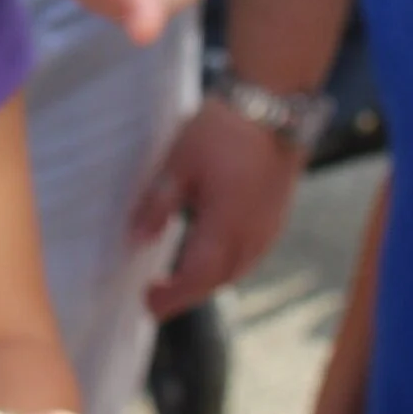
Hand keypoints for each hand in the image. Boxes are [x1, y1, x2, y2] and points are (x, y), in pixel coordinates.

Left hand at [130, 97, 301, 319]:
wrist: (271, 109)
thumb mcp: (178, 163)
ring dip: (207, 281)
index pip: (197, 277)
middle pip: (217, 280)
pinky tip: (210, 257)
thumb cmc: (222, 132)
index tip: (148, 304)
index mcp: (226, 225)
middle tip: (156, 296)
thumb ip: (158, 204)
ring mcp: (269, 229)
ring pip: (236, 271)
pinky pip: (251, 256)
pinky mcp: (276, 219)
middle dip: (186, 293)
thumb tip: (136, 239)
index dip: (172, 296)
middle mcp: (253, 235)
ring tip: (177, 281)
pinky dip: (226, 265)